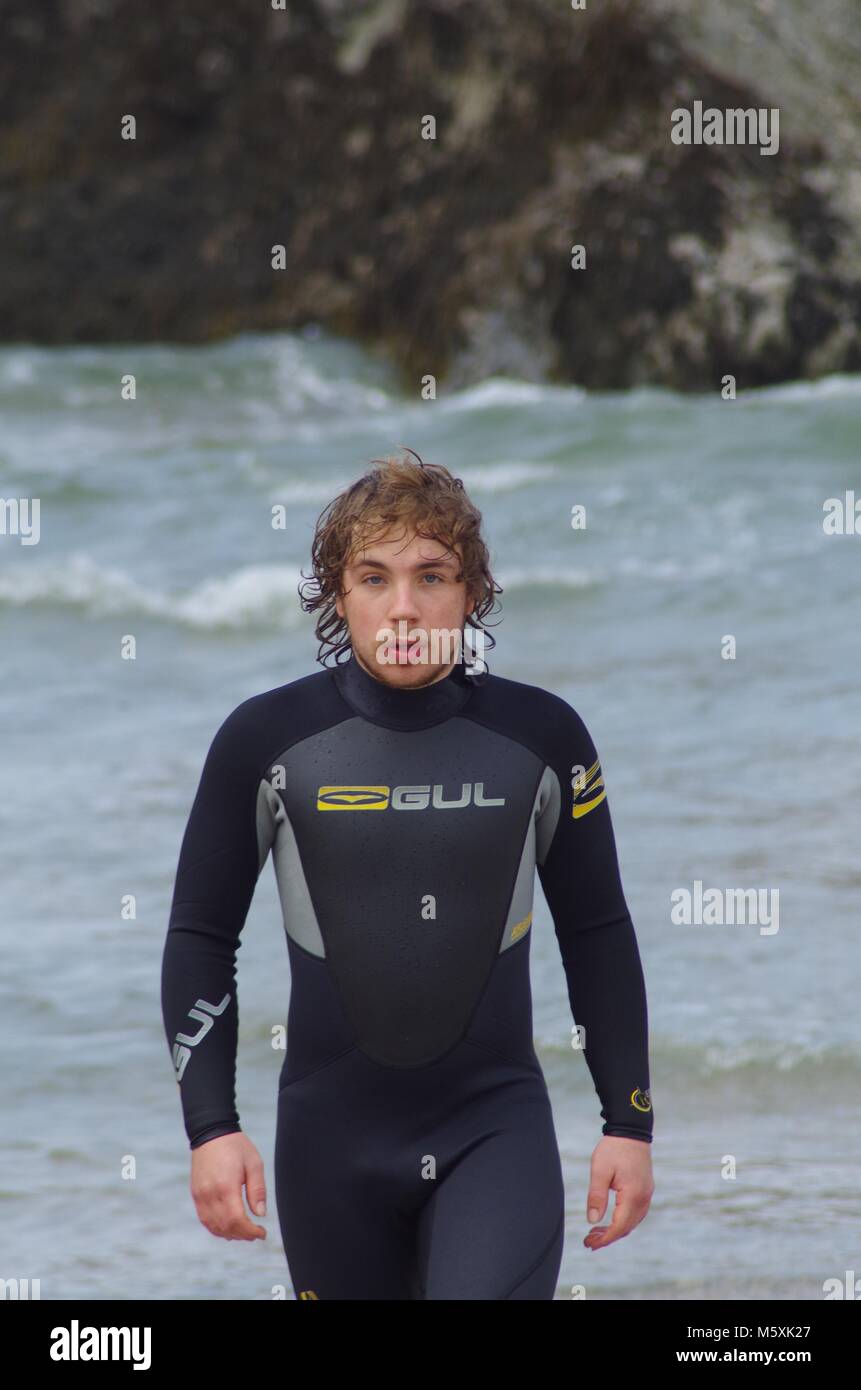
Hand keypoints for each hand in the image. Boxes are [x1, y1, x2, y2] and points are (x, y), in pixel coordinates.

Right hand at [190, 1132, 267, 1240]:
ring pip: (213, 1227)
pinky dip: (217, 1228)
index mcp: (226, 1186)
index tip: (262, 1233)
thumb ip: (257, 1190)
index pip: (237, 1220)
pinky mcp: (196, 1194)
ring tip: (244, 1232)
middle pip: (225, 1227)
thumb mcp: (254, 1163)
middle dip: (243, 1235)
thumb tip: (260, 1214)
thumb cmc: (236, 1146)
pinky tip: (228, 1227)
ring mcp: (200, 1196)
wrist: (211, 1132)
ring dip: (230, 1234)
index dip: (250, 1232)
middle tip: (256, 1234)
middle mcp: (210, 1194)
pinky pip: (205, 1219)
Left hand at [583, 1135, 652, 1250]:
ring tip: (595, 1233)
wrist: (631, 1130)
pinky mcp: (645, 1189)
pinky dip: (623, 1221)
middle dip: (608, 1238)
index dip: (604, 1239)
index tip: (589, 1244)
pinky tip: (610, 1220)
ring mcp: (647, 1194)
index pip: (619, 1227)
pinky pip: (636, 1213)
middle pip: (627, 1228)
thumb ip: (596, 1196)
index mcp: (633, 1195)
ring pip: (632, 1222)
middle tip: (588, 1241)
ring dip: (615, 1230)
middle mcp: (644, 1198)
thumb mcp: (599, 1170)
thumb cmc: (614, 1148)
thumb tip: (592, 1221)